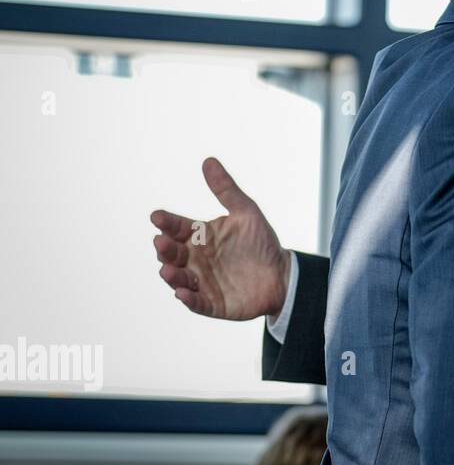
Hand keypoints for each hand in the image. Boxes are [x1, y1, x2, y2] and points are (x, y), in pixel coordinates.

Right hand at [150, 157, 290, 320]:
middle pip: (173, 253)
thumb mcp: (246, 212)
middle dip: (165, 248)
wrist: (283, 274)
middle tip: (162, 242)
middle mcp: (196, 259)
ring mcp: (202, 282)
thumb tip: (208, 161)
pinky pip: (197, 303)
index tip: (157, 217)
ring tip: (167, 269)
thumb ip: (226, 189)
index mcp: (200, 237)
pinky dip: (188, 299)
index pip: (177, 227)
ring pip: (179, 279)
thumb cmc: (261, 242)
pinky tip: (182, 293)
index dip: (166, 222)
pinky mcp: (212, 303)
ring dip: (171, 275)